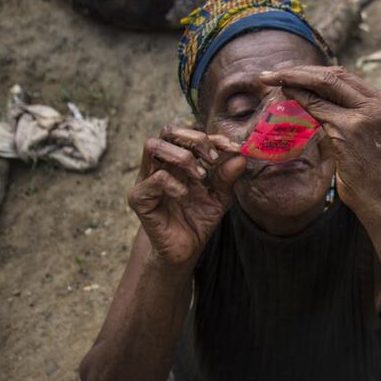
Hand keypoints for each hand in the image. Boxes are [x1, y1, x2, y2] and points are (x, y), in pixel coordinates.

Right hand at [128, 126, 245, 264]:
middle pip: (168, 131)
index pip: (189, 134)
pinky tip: (185, 196)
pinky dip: (174, 184)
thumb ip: (228, 177)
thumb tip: (241, 156)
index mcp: (177, 160)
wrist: (185, 250)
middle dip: (194, 139)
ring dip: (182, 157)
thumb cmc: (199, 219)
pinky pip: (154, 179)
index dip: (212, 137)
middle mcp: (160, 165)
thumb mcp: (220, 196)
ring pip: (153, 146)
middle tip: (213, 159)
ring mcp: (146, 179)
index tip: (232, 147)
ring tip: (199, 176)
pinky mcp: (139, 198)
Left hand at [260, 66, 380, 218]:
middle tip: (273, 73)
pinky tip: (285, 98)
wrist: (378, 199)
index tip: (292, 73)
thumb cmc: (368, 171)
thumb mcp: (363, 133)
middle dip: (301, 71)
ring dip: (295, 80)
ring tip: (273, 80)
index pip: (347, 77)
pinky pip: (318, 107)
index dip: (316, 72)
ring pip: (325, 86)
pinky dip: (300, 100)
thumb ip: (349, 111)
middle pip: (336, 75)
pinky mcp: (352, 127)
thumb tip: (311, 91)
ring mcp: (369, 114)